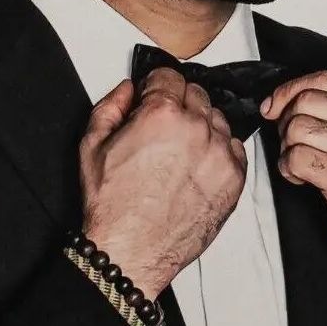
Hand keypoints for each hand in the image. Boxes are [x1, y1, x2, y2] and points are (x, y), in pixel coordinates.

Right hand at [78, 67, 247, 298]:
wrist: (132, 250)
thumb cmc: (113, 205)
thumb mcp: (92, 146)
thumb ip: (111, 105)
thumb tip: (128, 89)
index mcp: (162, 114)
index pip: (170, 75)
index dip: (156, 86)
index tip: (152, 98)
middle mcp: (196, 128)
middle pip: (196, 94)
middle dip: (179, 104)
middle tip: (163, 128)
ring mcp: (219, 152)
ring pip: (217, 119)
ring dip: (201, 126)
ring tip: (180, 151)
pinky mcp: (234, 177)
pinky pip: (234, 147)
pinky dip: (218, 151)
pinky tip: (197, 166)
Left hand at [261, 70, 326, 293]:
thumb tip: (286, 98)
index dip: (291, 90)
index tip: (275, 106)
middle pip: (308, 101)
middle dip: (286, 121)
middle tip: (292, 144)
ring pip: (299, 128)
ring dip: (287, 148)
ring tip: (300, 165)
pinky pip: (298, 159)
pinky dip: (288, 169)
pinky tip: (301, 179)